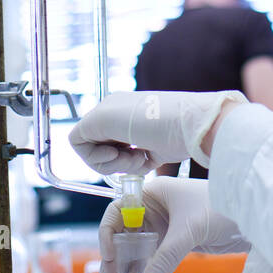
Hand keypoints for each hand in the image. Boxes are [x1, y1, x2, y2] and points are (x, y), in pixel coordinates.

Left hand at [69, 89, 246, 174]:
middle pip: (95, 144)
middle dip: (113, 163)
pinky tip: (124, 155)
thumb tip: (133, 163)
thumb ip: (139, 151)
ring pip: (87, 146)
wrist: (195, 125)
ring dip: (111, 163)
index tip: (140, 160)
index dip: (118, 159)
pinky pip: (78, 143)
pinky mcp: (99, 117)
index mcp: (129, 111)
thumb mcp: (157, 146)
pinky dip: (98, 159)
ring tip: (137, 156)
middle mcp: (115, 108)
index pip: (109, 141)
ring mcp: (107, 110)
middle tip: (138, 160)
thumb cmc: (184, 136)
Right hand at [98, 177, 247, 272]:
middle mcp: (154, 207)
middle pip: (125, 231)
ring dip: (128, 264)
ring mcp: (165, 224)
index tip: (109, 258)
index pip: (118, 211)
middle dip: (116, 256)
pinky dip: (144, 267)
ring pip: (138, 246)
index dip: (108, 234)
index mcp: (152, 193)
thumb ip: (167, 256)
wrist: (251, 212)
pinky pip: (153, 254)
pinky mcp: (177, 239)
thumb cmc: (220, 208)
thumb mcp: (190, 230)